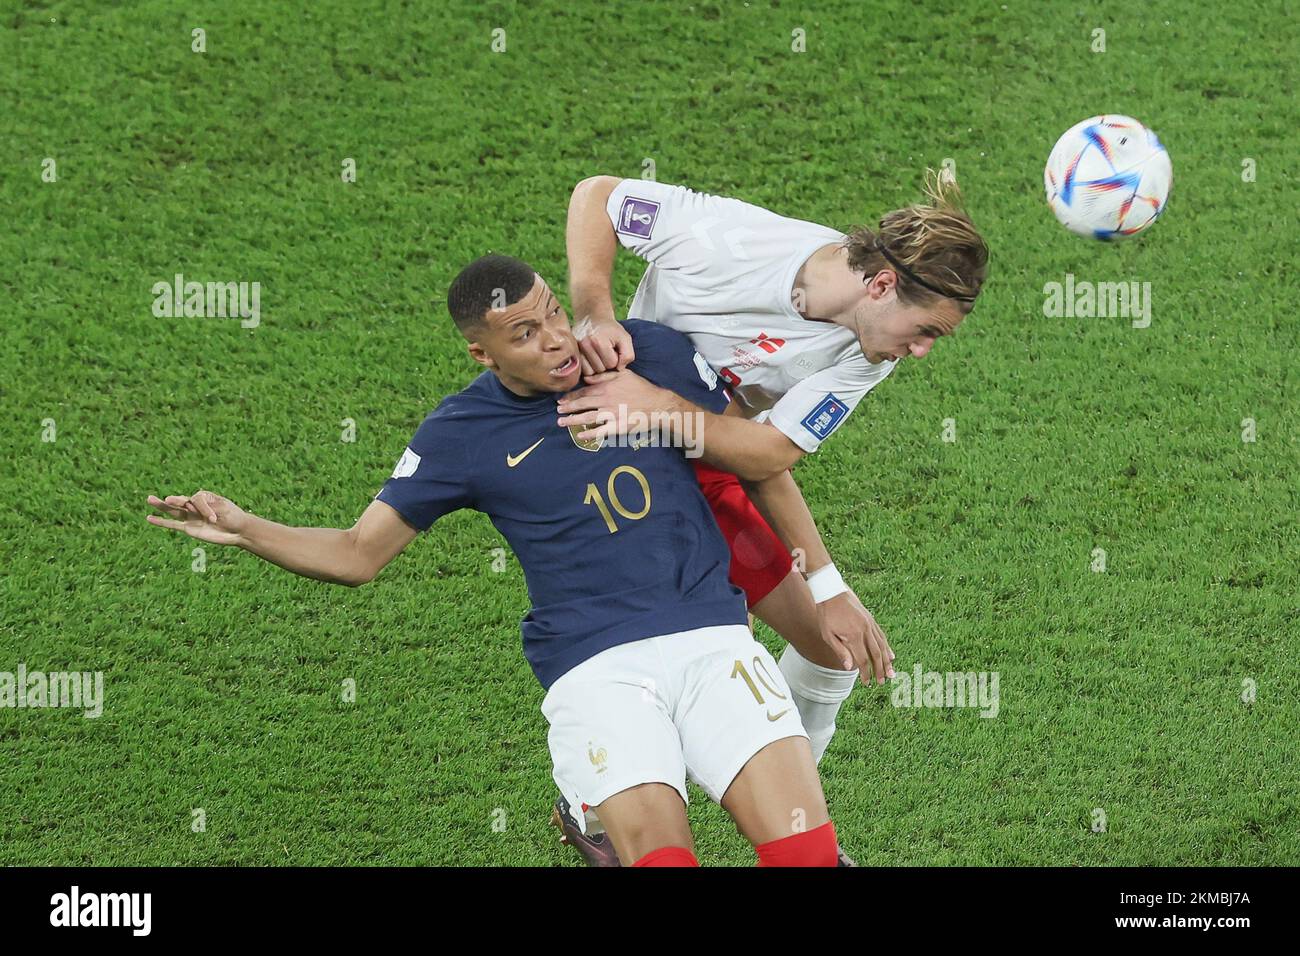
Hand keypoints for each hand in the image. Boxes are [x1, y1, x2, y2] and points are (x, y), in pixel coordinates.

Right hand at [145, 490, 249, 545]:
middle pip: (181, 501)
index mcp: (204, 497)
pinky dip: (161, 522)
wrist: (238, 531)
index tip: (214, 518)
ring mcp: (191, 517)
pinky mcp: (189, 529)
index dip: (204, 508)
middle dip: (174, 500)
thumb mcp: (222, 508)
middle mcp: (195, 506)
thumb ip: (206, 508)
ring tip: (149, 499)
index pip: (196, 498)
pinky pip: (173, 525)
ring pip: (173, 511)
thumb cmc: (233, 517)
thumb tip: (190, 510)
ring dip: (162, 506)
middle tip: (167, 499)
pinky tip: (149, 518)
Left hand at [556, 368, 675, 441]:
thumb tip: (588, 377)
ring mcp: (611, 415)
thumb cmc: (641, 388)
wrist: (657, 404)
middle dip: (567, 407)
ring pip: (587, 418)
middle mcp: (606, 401)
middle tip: (557, 410)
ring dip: (572, 420)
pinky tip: (580, 436)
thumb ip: (605, 375)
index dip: (571, 396)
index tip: (561, 399)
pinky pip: (600, 431)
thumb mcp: (624, 375)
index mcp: (606, 387)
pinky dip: (589, 434)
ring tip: (561, 422)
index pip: (584, 391)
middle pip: (582, 404)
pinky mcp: (617, 427)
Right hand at [576, 319, 634, 374]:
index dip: (615, 358)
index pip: (612, 364)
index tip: (613, 349)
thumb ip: (628, 355)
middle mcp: (585, 345)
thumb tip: (619, 369)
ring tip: (597, 354)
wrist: (592, 317)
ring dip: (596, 366)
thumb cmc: (610, 329)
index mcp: (599, 341)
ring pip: (590, 373)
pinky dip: (587, 366)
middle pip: (600, 370)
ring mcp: (576, 349)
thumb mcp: (625, 338)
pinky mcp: (571, 353)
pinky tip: (590, 357)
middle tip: (605, 351)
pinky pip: (582, 371)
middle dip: (605, 363)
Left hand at [817, 589, 894, 685]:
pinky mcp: (871, 619)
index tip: (867, 682)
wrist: (832, 592)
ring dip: (887, 661)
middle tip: (882, 682)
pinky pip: (881, 635)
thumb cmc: (827, 614)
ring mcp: (870, 624)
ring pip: (882, 645)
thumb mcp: (828, 635)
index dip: (866, 672)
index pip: (863, 659)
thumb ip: (840, 652)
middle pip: (876, 654)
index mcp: (853, 636)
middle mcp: (865, 630)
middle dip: (880, 670)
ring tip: (891, 673)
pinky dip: (887, 646)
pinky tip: (891, 654)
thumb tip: (849, 668)